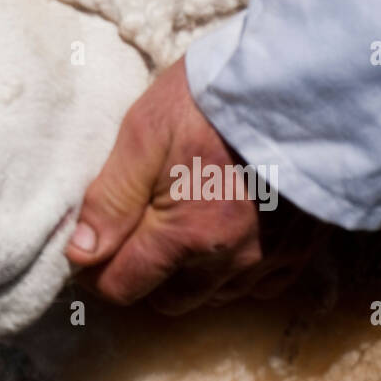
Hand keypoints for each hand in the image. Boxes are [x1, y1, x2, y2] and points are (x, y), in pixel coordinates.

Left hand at [65, 58, 324, 313]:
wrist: (295, 82)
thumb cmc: (212, 101)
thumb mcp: (144, 135)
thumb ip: (111, 200)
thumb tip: (80, 254)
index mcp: (186, 236)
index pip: (124, 286)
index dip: (96, 271)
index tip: (88, 246)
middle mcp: (230, 261)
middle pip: (169, 298)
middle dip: (144, 272)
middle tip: (136, 224)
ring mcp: (270, 259)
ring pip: (212, 294)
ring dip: (189, 272)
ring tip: (183, 219)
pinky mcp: (300, 249)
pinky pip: (256, 284)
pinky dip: (233, 267)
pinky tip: (225, 228)